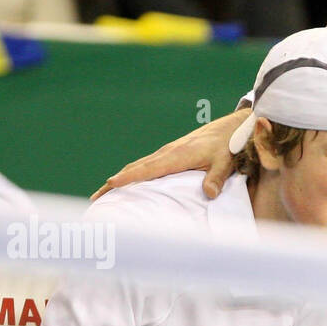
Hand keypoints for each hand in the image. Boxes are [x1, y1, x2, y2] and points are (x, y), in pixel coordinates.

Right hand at [91, 107, 251, 200]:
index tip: (110, 185)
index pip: (148, 168)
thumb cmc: (228, 146)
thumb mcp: (225, 162)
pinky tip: (127, 184)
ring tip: (103, 194)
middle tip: (95, 198)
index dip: (129, 178)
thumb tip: (209, 194)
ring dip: (119, 179)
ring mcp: (167, 153)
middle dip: (114, 183)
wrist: (231, 127)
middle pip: (135, 168)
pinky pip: (146, 166)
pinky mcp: (170, 154)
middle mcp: (167, 153)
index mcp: (177, 155)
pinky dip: (131, 174)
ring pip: (138, 167)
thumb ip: (216, 178)